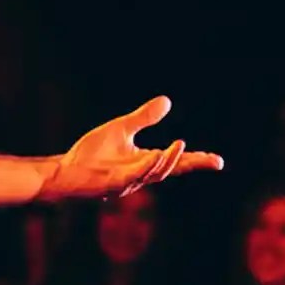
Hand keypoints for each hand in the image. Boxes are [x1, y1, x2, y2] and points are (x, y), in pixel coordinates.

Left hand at [41, 96, 222, 200]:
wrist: (66, 170)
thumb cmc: (92, 154)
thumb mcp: (121, 129)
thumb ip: (143, 118)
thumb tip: (167, 101)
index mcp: (145, 161)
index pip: (176, 161)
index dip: (196, 160)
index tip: (217, 161)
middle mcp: (141, 173)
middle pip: (172, 169)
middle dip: (193, 164)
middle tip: (215, 161)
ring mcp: (128, 181)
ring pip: (155, 174)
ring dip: (169, 161)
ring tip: (181, 145)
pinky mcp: (112, 184)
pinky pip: (133, 176)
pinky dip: (146, 166)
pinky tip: (155, 155)